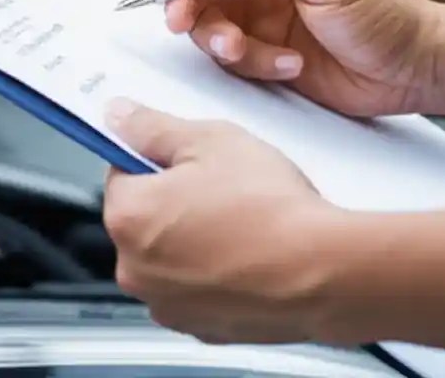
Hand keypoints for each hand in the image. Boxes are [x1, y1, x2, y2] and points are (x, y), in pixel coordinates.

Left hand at [102, 98, 349, 344]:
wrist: (325, 271)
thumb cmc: (271, 210)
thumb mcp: (210, 140)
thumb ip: (153, 127)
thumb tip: (119, 116)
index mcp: (128, 218)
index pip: (120, 172)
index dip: (156, 158)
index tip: (184, 157)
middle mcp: (136, 269)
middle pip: (143, 218)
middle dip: (174, 200)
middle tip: (220, 186)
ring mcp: (168, 304)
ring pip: (170, 256)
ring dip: (194, 239)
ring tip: (241, 222)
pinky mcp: (201, 327)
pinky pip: (197, 289)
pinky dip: (215, 273)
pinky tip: (248, 254)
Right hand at [165, 0, 441, 116]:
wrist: (410, 71)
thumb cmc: (383, 13)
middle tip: (182, 20)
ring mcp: (259, 9)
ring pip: (207, 18)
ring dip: (221, 39)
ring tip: (247, 51)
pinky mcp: (261, 47)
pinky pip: (231, 55)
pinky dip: (255, 63)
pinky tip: (291, 65)